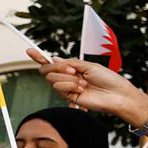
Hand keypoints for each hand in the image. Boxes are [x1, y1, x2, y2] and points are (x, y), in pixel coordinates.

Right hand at [27, 48, 147, 124]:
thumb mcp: (89, 65)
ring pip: (51, 80)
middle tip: (73, 70)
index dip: (40, 57)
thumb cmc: (108, 79)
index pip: (52, 62)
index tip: (30, 50)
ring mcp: (68, 87)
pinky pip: (59, 88)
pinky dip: (70, 86)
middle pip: (46, 70)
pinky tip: (82, 88)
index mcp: (73, 67)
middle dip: (56, 68)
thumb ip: (70, 62)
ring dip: (67, 79)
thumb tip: (54, 59)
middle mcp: (68, 77)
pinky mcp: (69, 97)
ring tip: (83, 82)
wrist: (117, 95)